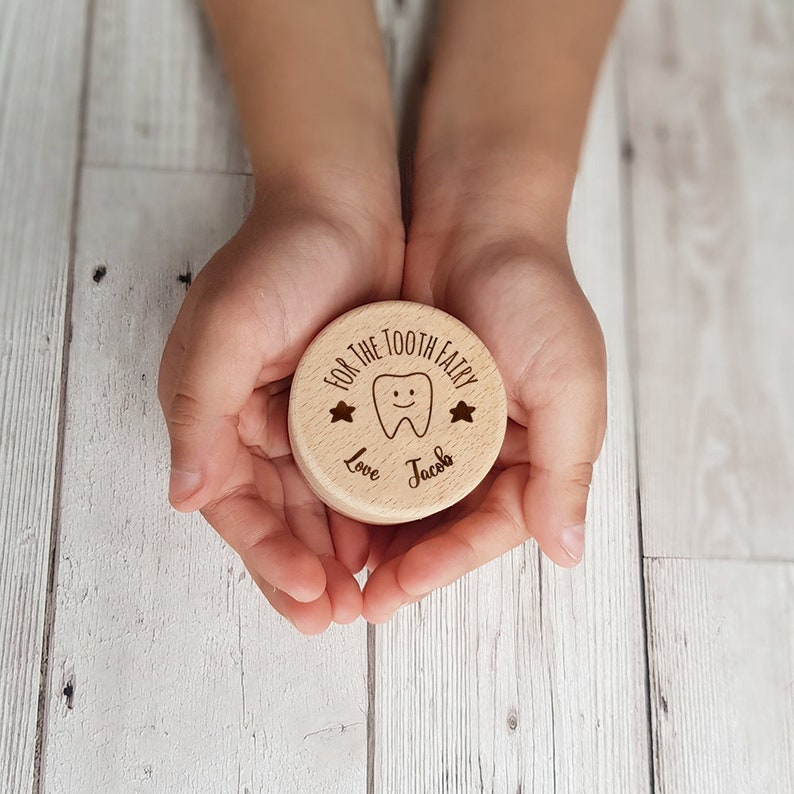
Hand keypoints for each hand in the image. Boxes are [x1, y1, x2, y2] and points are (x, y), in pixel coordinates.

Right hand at [158, 179, 402, 632]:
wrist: (344, 205)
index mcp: (213, 411)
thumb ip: (200, 411)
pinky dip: (362, 512)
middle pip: (273, 517)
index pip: (233, 504)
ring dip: (332, 552)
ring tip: (361, 598)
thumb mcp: (229, 326)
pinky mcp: (346, 407)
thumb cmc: (281, 256)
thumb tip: (183, 498)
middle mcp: (252, 422)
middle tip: (333, 617)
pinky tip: (381, 543)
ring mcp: (303, 418)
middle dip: (300, 570)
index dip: (265, 555)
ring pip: (314, 505)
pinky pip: (352, 474)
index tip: (305, 595)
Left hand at [361, 164, 606, 621]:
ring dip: (372, 538)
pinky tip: (324, 508)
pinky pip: (376, 456)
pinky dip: (355, 486)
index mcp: (532, 458)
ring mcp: (439, 429)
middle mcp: (485, 453)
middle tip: (356, 600)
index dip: (444, 565)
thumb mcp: (570, 384)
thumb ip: (567, 469)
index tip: (396, 589)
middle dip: (402, 567)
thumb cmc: (535, 297)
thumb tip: (568, 553)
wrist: (478, 220)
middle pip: (441, 529)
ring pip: (403, 503)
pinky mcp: (401, 401)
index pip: (487, 532)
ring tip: (332, 569)